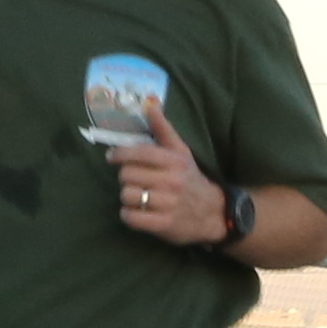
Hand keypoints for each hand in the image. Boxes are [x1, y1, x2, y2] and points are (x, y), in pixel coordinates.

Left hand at [106, 94, 228, 246]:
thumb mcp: (181, 151)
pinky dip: (129, 215)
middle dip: (126, 178)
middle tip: (134, 180)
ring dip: (128, 197)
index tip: (112, 157)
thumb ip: (163, 128)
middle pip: (127, 175)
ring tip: (138, 197)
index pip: (138, 153)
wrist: (214, 213)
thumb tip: (150, 102)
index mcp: (174, 161)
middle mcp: (172, 181)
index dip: (119, 154)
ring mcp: (168, 204)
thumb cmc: (190, 178)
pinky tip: (137, 212)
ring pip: (127, 196)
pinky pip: (131, 217)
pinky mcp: (164, 225)